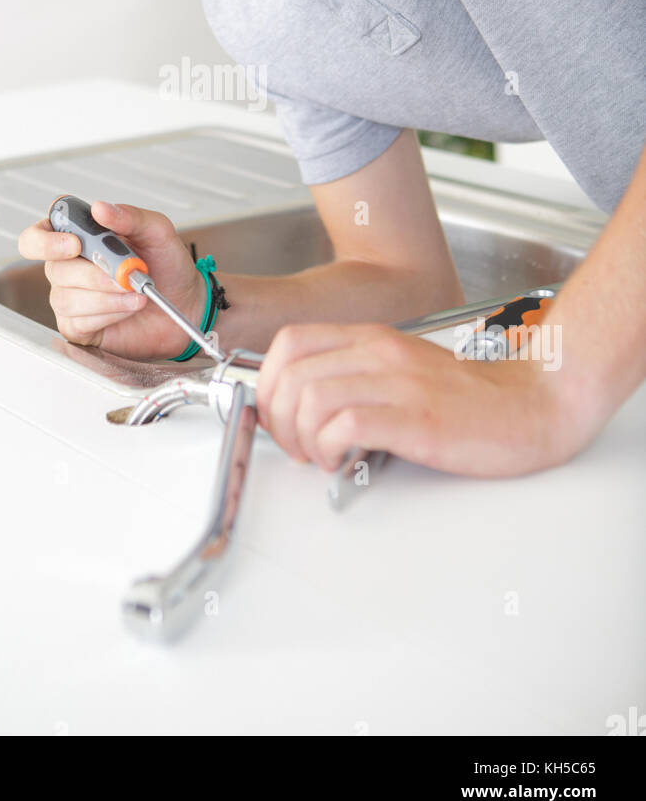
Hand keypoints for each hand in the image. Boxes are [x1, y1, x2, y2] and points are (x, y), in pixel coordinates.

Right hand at [17, 200, 206, 361]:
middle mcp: (69, 266)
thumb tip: (101, 208)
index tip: (74, 245)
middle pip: (55, 269)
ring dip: (107, 297)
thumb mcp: (158, 232)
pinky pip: (78, 322)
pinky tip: (128, 308)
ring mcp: (71, 296)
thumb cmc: (168, 266)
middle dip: (93, 275)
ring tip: (136, 294)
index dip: (45, 240)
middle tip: (124, 276)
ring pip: (66, 298)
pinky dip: (108, 315)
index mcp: (80, 236)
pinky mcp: (79, 326)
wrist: (185, 304)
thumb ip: (130, 216)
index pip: (39, 234)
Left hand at [254, 319, 596, 477]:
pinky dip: (331, 448)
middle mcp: (380, 353)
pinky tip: (344, 462)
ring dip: (304, 439)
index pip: (289, 343)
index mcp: (372, 338)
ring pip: (311, 399)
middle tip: (295, 447)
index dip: (268, 383)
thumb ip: (355, 375)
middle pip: (291, 375)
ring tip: (322, 458)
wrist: (531, 406)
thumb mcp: (401, 370)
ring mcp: (399, 383)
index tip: (277, 415)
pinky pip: (346, 423)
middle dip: (278, 419)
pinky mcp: (416, 418)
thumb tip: (301, 402)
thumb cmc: (468, 399)